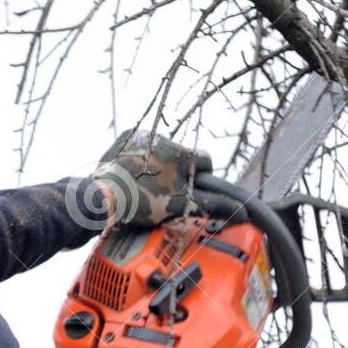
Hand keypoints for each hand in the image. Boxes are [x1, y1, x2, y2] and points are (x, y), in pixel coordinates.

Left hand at [94, 130, 212, 227]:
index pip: (204, 161)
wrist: (104, 197)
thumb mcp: (182, 206)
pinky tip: (131, 175)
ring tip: (145, 185)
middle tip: (165, 192)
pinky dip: (138, 158)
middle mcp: (164, 137)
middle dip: (177, 172)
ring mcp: (142, 136)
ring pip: (159, 150)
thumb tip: (242, 211)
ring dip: (157, 164)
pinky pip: (138, 146)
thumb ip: (213, 205)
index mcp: (182, 153)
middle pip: (180, 156)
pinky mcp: (123, 137)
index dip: (202, 177)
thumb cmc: (145, 202)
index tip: (192, 189)